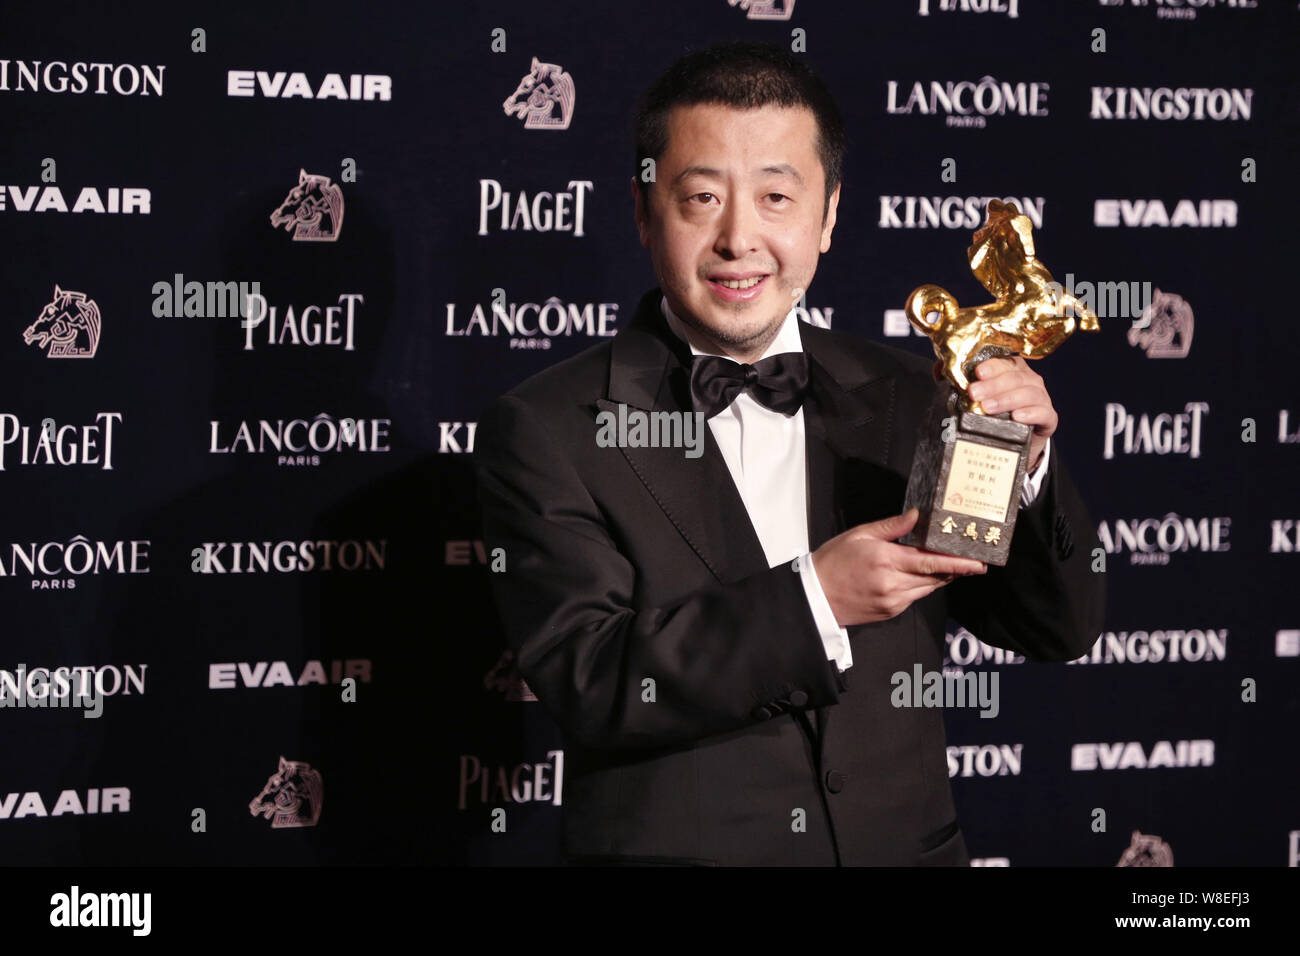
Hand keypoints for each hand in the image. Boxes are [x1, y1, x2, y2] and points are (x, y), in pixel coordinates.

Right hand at [811, 509, 986, 626]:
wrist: (815, 596)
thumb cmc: (833, 562)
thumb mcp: (859, 535)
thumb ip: (891, 527)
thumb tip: (916, 516)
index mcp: (885, 560)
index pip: (931, 561)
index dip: (958, 562)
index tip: (977, 561)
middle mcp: (892, 584)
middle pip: (935, 577)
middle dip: (958, 571)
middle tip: (976, 564)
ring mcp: (892, 601)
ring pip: (928, 589)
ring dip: (942, 578)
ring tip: (955, 568)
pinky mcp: (890, 612)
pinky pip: (914, 597)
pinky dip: (922, 586)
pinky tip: (922, 577)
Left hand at [967, 356, 1056, 467]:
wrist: (1016, 441)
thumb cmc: (995, 413)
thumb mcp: (977, 397)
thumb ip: (957, 381)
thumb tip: (939, 370)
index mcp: (1012, 370)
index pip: (1005, 362)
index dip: (992, 366)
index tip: (977, 372)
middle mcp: (1029, 381)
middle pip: (1015, 377)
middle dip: (993, 385)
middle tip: (974, 393)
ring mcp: (1041, 398)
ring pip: (1028, 393)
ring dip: (1006, 399)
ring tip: (988, 407)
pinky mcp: (1048, 418)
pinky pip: (1043, 413)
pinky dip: (1031, 413)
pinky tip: (1017, 417)